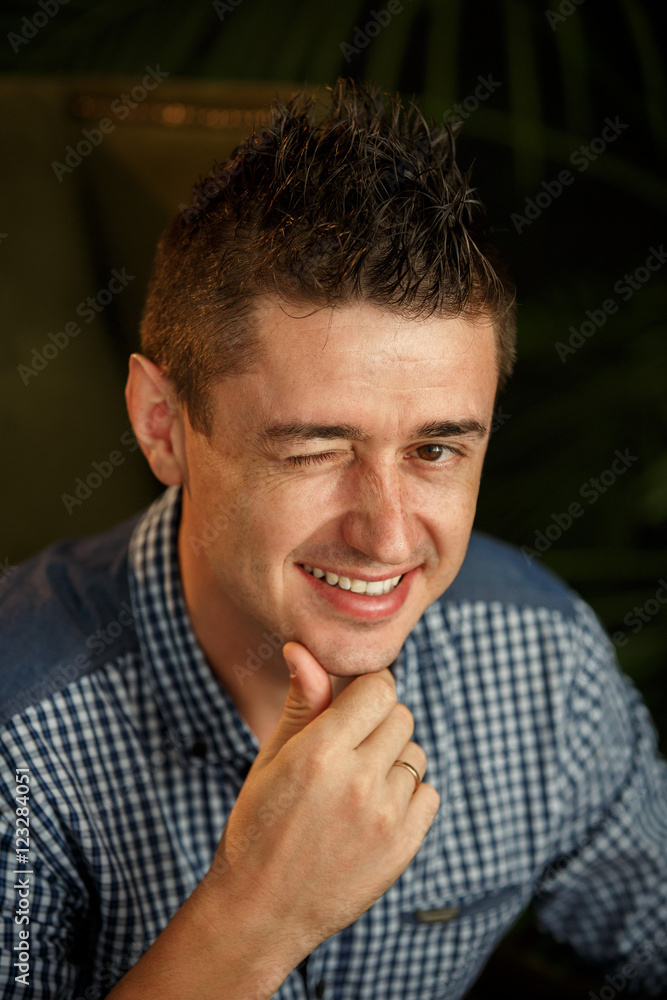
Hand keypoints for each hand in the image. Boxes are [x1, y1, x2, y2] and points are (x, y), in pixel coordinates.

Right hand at [201, 641, 439, 967]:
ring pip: (416, 755)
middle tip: (350, 751)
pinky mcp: (403, 847)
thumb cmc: (258, 824)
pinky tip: (374, 813)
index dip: (369, 691)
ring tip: (357, 788)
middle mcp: (358, 780)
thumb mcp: (273, 758)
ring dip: (393, 762)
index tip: (355, 705)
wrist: (261, 910)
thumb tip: (303, 648)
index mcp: (320, 750)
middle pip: (401, 716)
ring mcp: (385, 816)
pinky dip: (408, 797)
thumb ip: (302, 702)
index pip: (379, 688)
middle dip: (379, 724)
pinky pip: (429, 794)